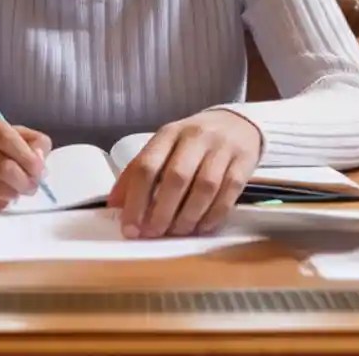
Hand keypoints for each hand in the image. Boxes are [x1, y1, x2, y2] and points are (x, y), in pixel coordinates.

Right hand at [0, 112, 51, 209]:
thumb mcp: (3, 132)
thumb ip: (29, 140)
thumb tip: (41, 160)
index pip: (6, 137)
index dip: (27, 155)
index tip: (40, 169)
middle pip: (3, 166)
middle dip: (25, 180)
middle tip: (33, 186)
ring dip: (14, 193)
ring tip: (18, 191)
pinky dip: (0, 202)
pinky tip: (2, 196)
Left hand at [108, 109, 260, 238]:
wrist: (239, 124)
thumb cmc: (193, 142)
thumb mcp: (164, 147)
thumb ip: (138, 172)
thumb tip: (114, 206)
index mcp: (168, 134)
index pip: (147, 165)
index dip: (135, 200)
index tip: (131, 227)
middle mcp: (195, 138)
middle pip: (176, 178)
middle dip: (161, 212)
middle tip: (153, 234)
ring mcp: (222, 149)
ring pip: (204, 188)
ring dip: (187, 217)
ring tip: (177, 232)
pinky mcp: (243, 163)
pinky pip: (228, 195)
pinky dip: (213, 216)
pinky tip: (201, 228)